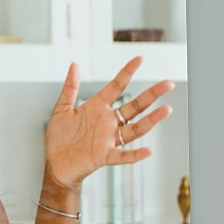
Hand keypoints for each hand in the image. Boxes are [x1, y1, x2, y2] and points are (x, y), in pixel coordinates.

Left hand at [41, 61, 171, 197]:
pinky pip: (123, 155)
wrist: (55, 164)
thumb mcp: (62, 109)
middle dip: (152, 95)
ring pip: (135, 129)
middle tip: (168, 83)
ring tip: (167, 110)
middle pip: (135, 106)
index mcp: (97, 108)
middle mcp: (107, 122)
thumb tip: (74, 65)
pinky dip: (136, 155)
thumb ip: (70, 88)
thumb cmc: (59, 138)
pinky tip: (149, 151)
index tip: (140, 59)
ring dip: (151, 120)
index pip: (117, 87)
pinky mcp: (104, 156)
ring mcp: (108, 139)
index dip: (127, 72)